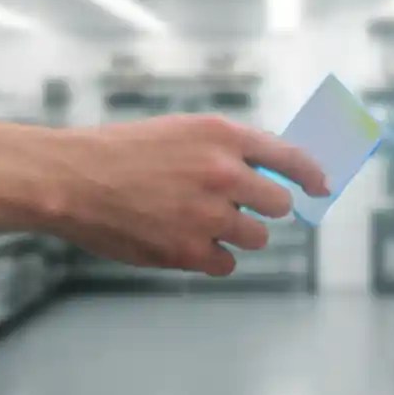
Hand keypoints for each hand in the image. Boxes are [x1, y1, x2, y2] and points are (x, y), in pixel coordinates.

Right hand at [46, 115, 327, 276]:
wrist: (71, 179)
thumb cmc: (122, 153)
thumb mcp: (181, 131)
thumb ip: (227, 150)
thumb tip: (271, 172)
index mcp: (223, 136)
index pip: (291, 156)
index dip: (313, 175)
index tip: (322, 187)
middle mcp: (223, 172)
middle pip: (279, 204)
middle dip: (261, 208)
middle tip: (229, 206)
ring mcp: (208, 214)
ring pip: (257, 237)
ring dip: (236, 234)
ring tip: (196, 221)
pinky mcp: (190, 250)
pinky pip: (228, 263)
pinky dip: (212, 257)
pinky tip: (183, 241)